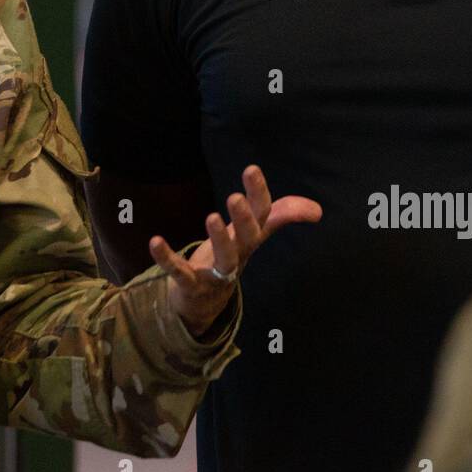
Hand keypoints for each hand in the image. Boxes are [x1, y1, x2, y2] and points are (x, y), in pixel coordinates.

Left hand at [149, 165, 321, 337]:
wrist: (204, 302)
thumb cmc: (229, 256)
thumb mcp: (252, 235)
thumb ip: (279, 214)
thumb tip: (317, 210)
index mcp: (250, 239)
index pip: (262, 215)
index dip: (258, 193)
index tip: (251, 169)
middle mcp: (237, 255)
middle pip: (246, 239)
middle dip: (243, 219)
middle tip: (234, 197)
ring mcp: (216, 273)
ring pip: (222, 258)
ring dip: (218, 239)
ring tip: (211, 217)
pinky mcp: (191, 285)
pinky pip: (180, 273)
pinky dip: (167, 258)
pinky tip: (155, 240)